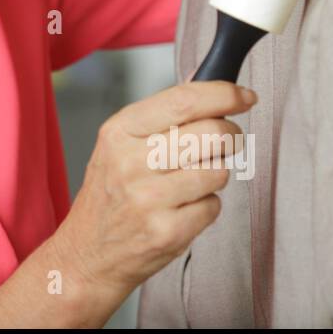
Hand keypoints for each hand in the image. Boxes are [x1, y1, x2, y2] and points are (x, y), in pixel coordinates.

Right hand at [52, 80, 255, 299]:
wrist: (87, 253)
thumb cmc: (109, 194)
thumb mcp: (119, 143)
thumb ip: (161, 114)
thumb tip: (202, 80)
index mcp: (119, 131)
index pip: (184, 101)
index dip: (224, 94)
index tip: (244, 96)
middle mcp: (131, 162)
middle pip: (211, 133)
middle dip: (231, 136)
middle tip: (225, 142)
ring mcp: (149, 199)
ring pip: (218, 170)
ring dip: (215, 174)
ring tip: (189, 182)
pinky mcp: (168, 231)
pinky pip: (214, 205)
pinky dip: (206, 206)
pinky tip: (182, 209)